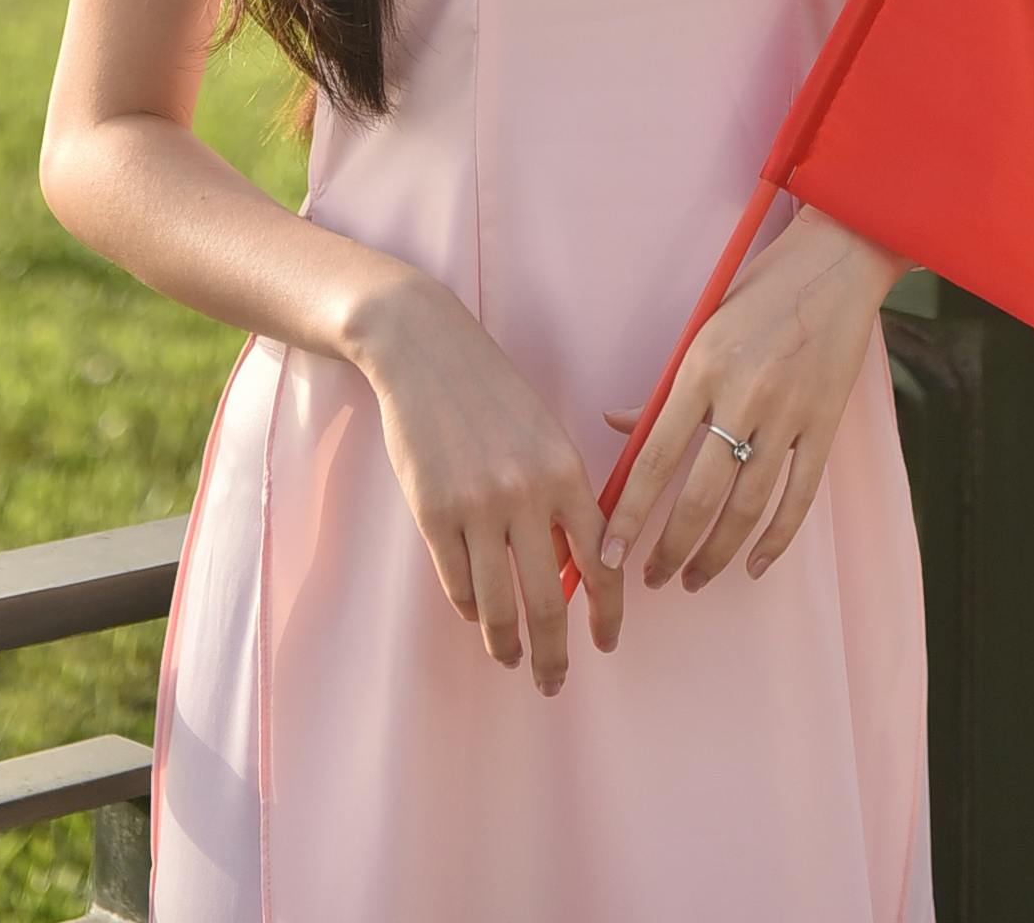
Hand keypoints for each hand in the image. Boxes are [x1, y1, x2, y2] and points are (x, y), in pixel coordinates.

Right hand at [348, 272, 624, 693]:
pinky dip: (471, 609)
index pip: (600, 562)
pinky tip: (478, 616)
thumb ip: (562, 499)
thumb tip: (572, 574)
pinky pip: (458, 585)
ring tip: (512, 660)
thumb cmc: (493, 394)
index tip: (605, 643)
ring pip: (499, 606)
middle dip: (555, 653)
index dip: (606, 613)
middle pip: (548, 602)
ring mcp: (476, 506)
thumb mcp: (545, 436)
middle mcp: (526, 494)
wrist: (426, 352)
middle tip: (554, 681)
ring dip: (507, 645)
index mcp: (566, 471)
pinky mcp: (432, 513)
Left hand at [598, 207, 905, 592]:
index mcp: (701, 367)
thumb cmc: (759, 291)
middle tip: (652, 578)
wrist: (836, 261)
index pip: (654, 457)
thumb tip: (619, 429)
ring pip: (748, 506)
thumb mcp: (701, 327)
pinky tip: (755, 563)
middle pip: (700, 495)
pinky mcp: (825, 424)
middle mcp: (743, 394)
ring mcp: (789, 413)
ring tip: (694, 578)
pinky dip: (776, 538)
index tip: (610, 552)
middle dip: (671, 547)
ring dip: (717, 552)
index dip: (630, 513)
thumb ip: (666, 386)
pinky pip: (799, 496)